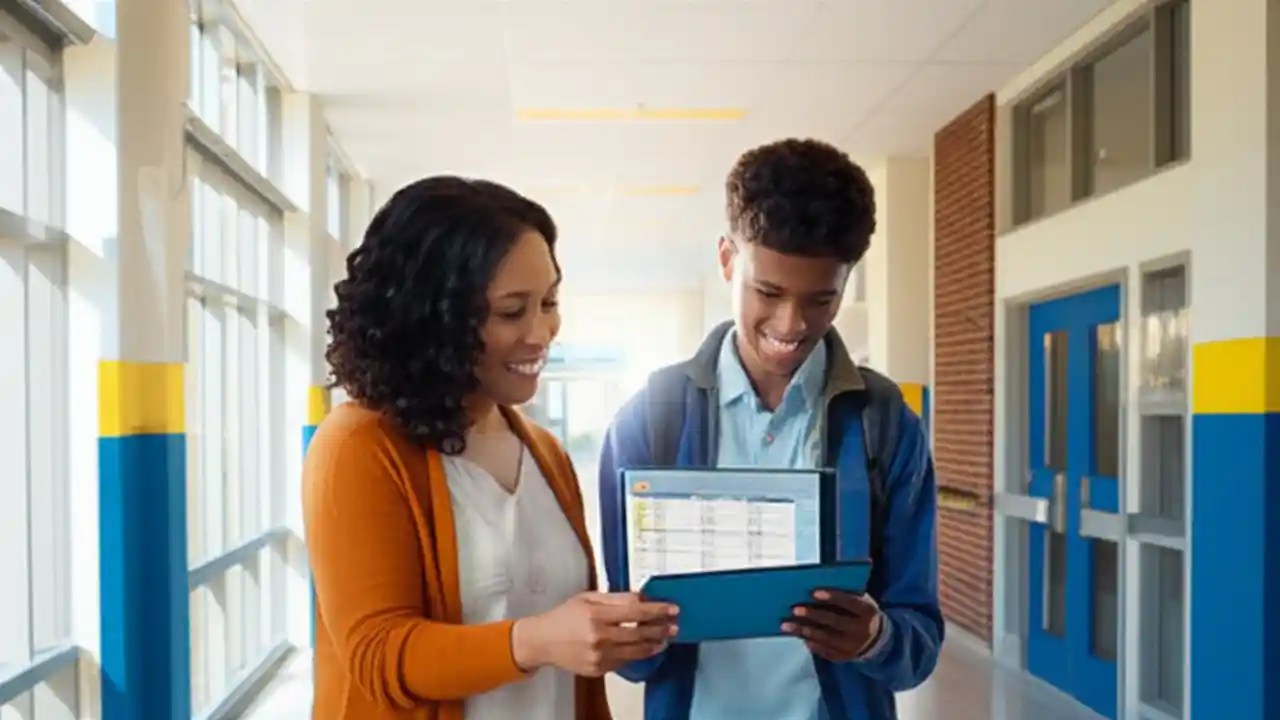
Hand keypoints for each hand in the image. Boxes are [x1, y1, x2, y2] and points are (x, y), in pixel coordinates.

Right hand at [512, 592, 678, 676]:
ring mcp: (598, 656)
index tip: (671, 609)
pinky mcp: (598, 669)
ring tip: (664, 639)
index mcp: (595, 614)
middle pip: (639, 633)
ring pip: (635, 651)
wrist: (543, 641)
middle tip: (674, 626)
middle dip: (660, 629)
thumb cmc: (564, 617)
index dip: (657, 610)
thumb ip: (616, 598)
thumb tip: (642, 598)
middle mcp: (598, 636)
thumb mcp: (588, 597)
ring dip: (654, 645)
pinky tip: (644, 648)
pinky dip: (636, 654)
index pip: (635, 611)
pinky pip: (624, 662)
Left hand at [782, 589, 882, 661]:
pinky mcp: (845, 657)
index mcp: (868, 611)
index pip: (850, 602)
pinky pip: (826, 652)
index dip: (833, 597)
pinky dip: (813, 644)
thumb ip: (844, 594)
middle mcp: (863, 630)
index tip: (813, 592)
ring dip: (805, 631)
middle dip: (814, 615)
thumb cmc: (860, 611)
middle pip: (836, 622)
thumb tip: (814, 590)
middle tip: (794, 609)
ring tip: (787, 625)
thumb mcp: (860, 600)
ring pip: (827, 639)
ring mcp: (854, 646)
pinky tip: (800, 637)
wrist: (877, 638)